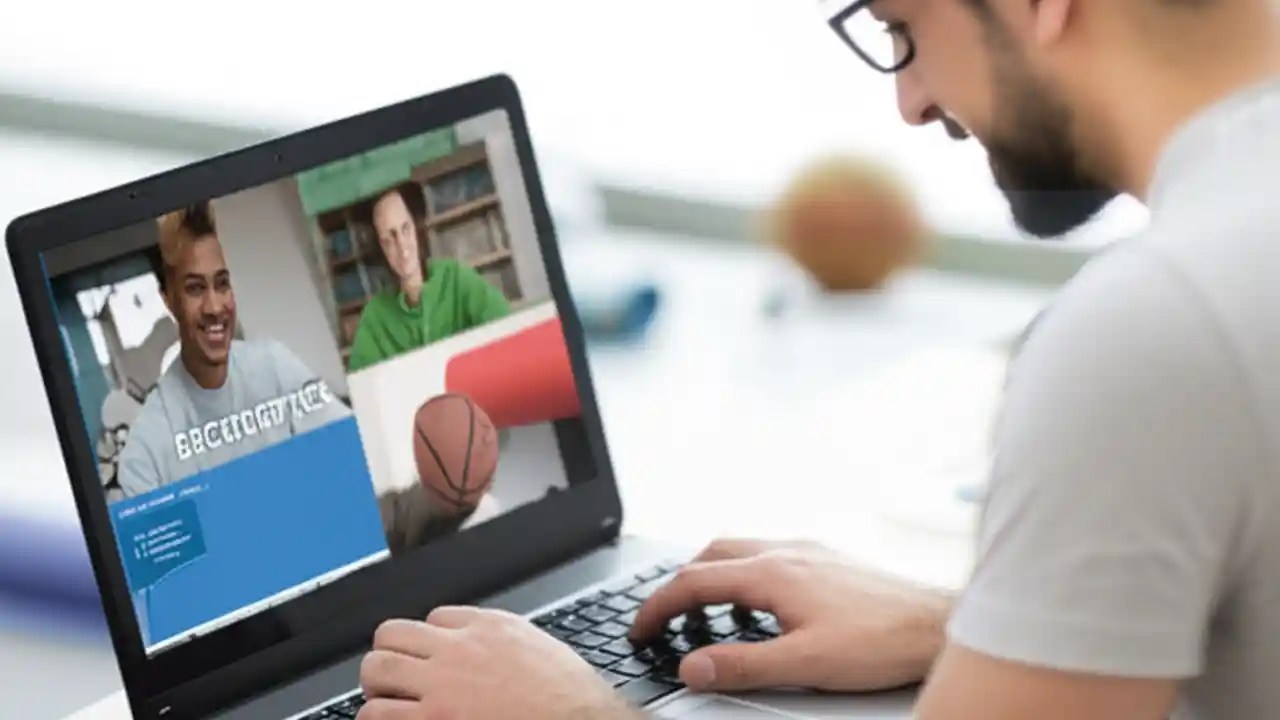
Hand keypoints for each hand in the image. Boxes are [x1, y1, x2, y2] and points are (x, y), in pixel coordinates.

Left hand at [358, 607, 637, 719]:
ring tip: (385, 701)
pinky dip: (376, 719)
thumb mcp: (543, 650)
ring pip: (376, 668)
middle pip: (393, 634)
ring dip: (377, 686)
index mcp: (491, 628)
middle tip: (394, 677)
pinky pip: (377, 714)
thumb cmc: (572, 700)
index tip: (432, 659)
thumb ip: (509, 644)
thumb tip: (493, 651)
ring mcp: (441, 686)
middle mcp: (459, 649)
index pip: (435, 619)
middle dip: (389, 655)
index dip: (431, 642)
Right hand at [630, 539, 952, 693]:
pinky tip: (760, 603)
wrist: (938, 622)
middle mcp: (786, 551)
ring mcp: (809, 550)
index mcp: (772, 573)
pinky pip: (768, 553)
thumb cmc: (882, 641)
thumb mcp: (805, 664)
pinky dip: (743, 574)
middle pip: (710, 555)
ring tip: (704, 612)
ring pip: (739, 550)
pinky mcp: (828, 558)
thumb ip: (742, 666)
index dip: (657, 607)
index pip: (693, 582)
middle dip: (679, 585)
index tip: (639, 630)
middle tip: (665, 620)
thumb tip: (692, 667)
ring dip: (711, 575)